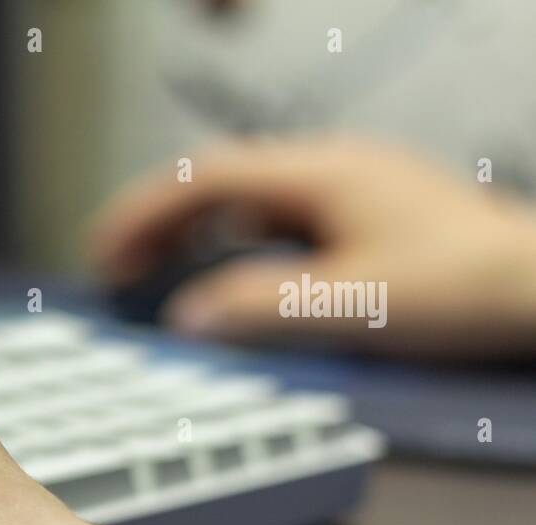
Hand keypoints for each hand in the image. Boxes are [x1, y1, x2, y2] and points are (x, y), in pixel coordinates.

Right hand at [91, 137, 535, 359]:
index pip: (205, 179)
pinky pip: (283, 218)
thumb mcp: (345, 304)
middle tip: (121, 270)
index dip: (143, 214)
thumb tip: (187, 315)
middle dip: (161, 221)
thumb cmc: (461, 288)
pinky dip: (238, 243)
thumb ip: (257, 306)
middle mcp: (332, 168)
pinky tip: (236, 278)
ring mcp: (352, 188)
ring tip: (164, 274)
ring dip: (198, 232)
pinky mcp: (367, 213)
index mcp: (319, 174)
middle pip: (220, 181)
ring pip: (250, 198)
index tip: (104, 255)